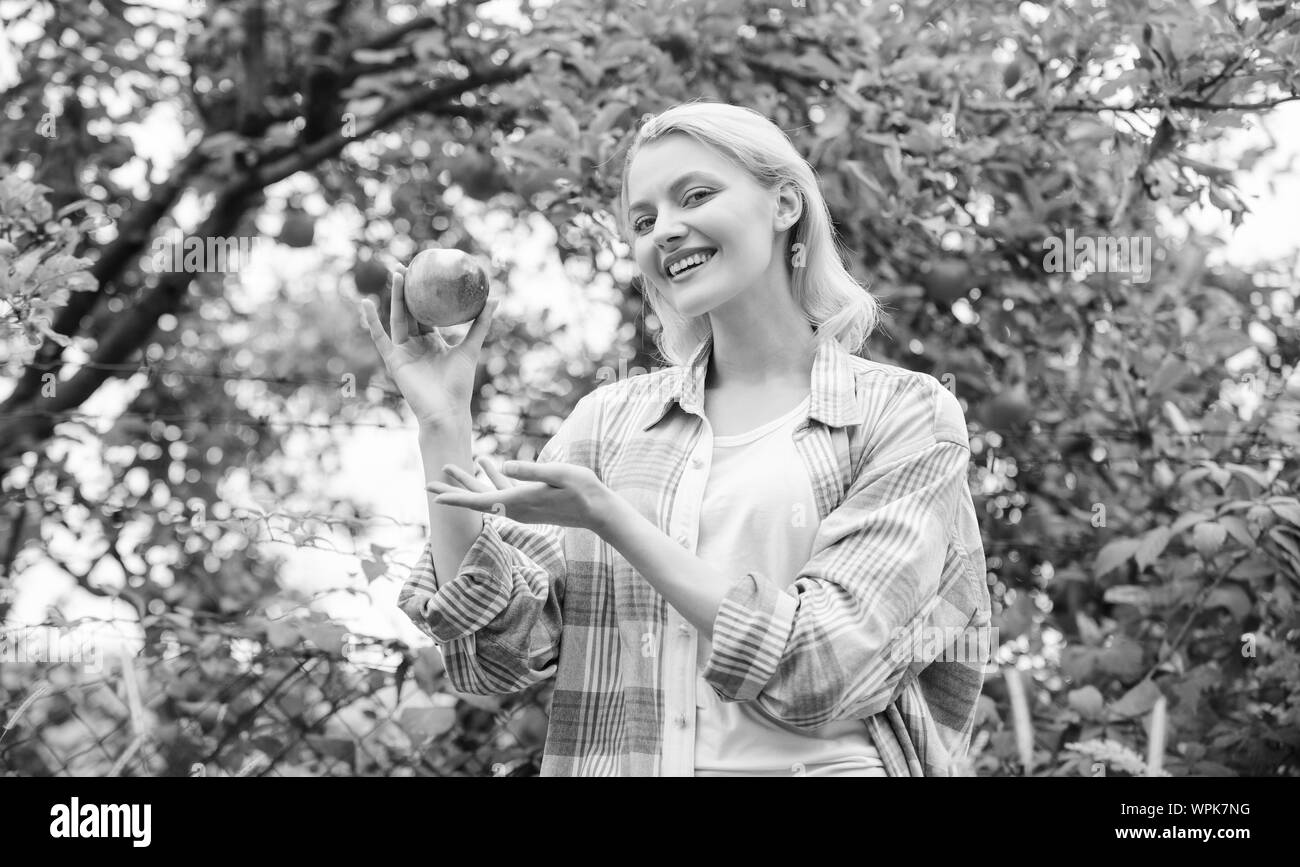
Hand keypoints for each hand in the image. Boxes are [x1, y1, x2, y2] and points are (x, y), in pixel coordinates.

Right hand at [356, 265, 497, 428]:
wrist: (447, 411)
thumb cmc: (459, 385)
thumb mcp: (471, 348)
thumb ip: (481, 324)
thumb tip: (495, 298)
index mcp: (433, 341)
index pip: (426, 311)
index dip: (423, 293)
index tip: (422, 271)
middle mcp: (417, 344)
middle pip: (409, 311)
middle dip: (405, 289)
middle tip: (403, 265)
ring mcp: (404, 351)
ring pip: (397, 318)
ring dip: (394, 297)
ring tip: (394, 274)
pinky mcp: (394, 360)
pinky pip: (380, 338)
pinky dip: (372, 321)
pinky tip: (365, 303)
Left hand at [427, 457, 611, 531]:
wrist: (600, 512)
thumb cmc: (583, 491)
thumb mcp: (560, 474)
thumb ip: (531, 470)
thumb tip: (504, 466)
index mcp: (519, 500)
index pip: (480, 501)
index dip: (456, 498)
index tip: (435, 497)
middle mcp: (516, 507)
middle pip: (476, 500)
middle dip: (452, 490)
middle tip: (427, 484)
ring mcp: (522, 507)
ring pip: (487, 493)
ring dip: (469, 479)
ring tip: (451, 466)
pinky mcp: (529, 502)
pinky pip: (502, 490)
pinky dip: (491, 477)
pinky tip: (487, 463)